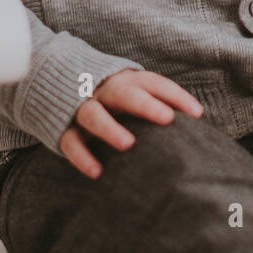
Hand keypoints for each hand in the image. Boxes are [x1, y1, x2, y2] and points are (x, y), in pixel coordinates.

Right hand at [59, 69, 203, 177]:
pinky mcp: (63, 129)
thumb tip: (195, 124)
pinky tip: (97, 172)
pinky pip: (71, 142)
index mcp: (126, 80)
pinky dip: (82, 156)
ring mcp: (82, 108)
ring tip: (128, 144)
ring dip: (111, 128)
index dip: (176, 96)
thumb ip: (157, 104)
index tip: (197, 114)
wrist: (56, 81)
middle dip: (146, 105)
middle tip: (167, 119)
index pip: (153, 83)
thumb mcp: (131, 92)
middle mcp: (104, 91)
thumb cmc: (111, 98)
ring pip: (94, 114)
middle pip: (124, 93)